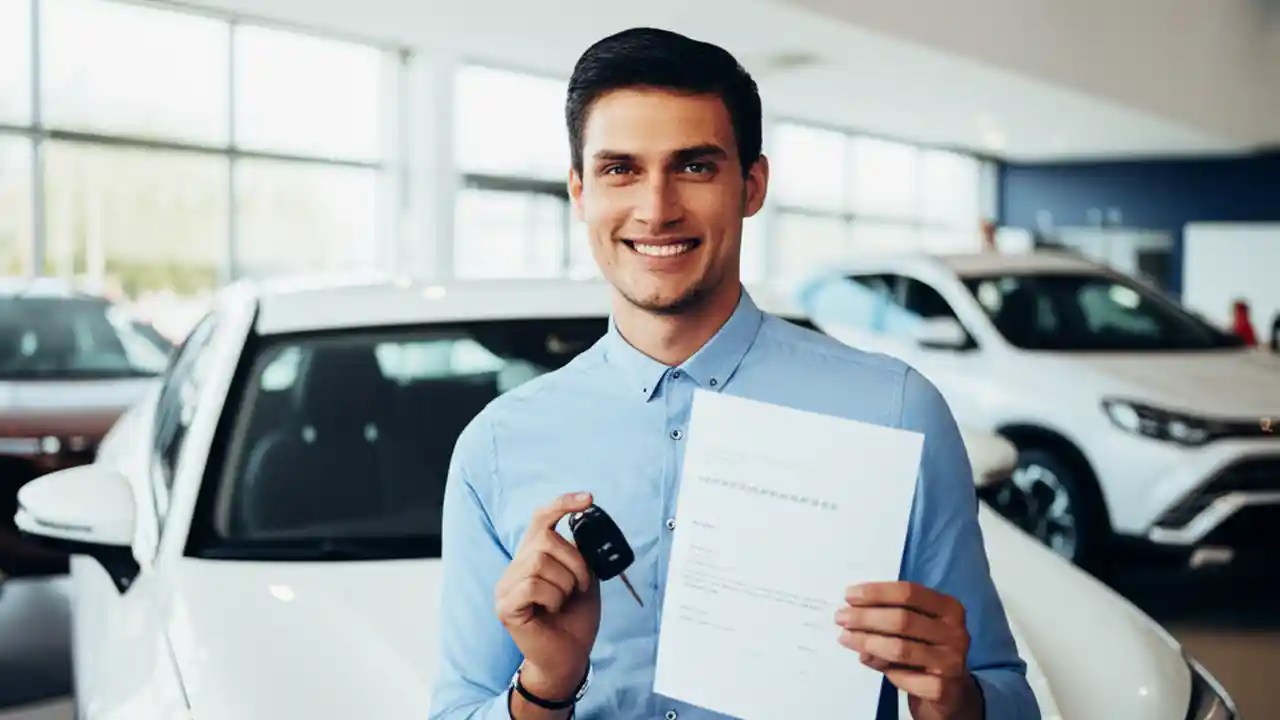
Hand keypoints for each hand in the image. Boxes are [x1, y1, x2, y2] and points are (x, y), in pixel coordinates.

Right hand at [494, 492, 599, 700]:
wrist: (569, 657)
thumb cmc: (574, 619)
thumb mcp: (583, 578)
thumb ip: (578, 553)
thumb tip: (583, 523)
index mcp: (532, 557)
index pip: (540, 519)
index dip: (562, 504)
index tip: (589, 498)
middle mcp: (515, 568)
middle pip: (543, 539)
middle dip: (574, 562)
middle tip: (580, 586)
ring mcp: (506, 587)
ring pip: (539, 561)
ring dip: (565, 582)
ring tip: (565, 601)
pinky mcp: (505, 607)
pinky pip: (533, 585)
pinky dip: (553, 597)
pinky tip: (552, 610)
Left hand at [835, 582, 982, 719]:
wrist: (949, 690)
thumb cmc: (924, 648)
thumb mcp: (913, 627)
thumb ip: (888, 617)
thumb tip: (852, 614)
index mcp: (949, 608)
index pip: (910, 592)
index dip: (876, 592)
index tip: (849, 595)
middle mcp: (956, 632)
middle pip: (903, 619)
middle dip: (866, 617)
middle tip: (841, 618)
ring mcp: (952, 662)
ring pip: (900, 648)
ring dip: (867, 642)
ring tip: (846, 637)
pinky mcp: (943, 688)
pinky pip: (903, 676)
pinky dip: (884, 669)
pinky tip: (871, 661)